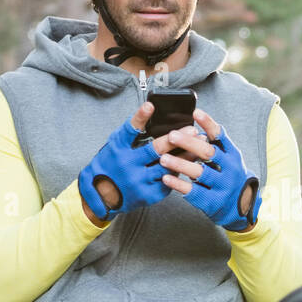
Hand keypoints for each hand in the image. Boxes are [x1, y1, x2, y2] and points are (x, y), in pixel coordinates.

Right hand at [78, 102, 183, 221]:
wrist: (102, 196)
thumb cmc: (112, 165)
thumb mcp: (115, 146)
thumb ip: (131, 134)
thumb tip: (152, 114)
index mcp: (118, 148)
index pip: (129, 129)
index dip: (140, 117)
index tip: (150, 105)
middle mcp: (128, 164)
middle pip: (155, 149)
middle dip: (176, 138)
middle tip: (191, 129)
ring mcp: (139, 181)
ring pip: (167, 166)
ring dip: (185, 155)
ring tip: (198, 144)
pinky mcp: (148, 194)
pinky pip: (169, 181)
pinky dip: (180, 171)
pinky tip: (191, 163)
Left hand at [158, 108, 260, 231]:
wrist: (240, 206)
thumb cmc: (228, 176)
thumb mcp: (228, 158)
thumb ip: (214, 144)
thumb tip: (193, 121)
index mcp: (232, 154)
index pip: (221, 135)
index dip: (208, 124)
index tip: (195, 113)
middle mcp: (230, 169)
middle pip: (209, 153)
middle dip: (189, 143)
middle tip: (171, 136)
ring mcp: (222, 186)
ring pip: (200, 173)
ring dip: (180, 164)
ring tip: (163, 158)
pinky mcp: (212, 201)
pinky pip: (193, 191)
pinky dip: (178, 184)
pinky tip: (166, 178)